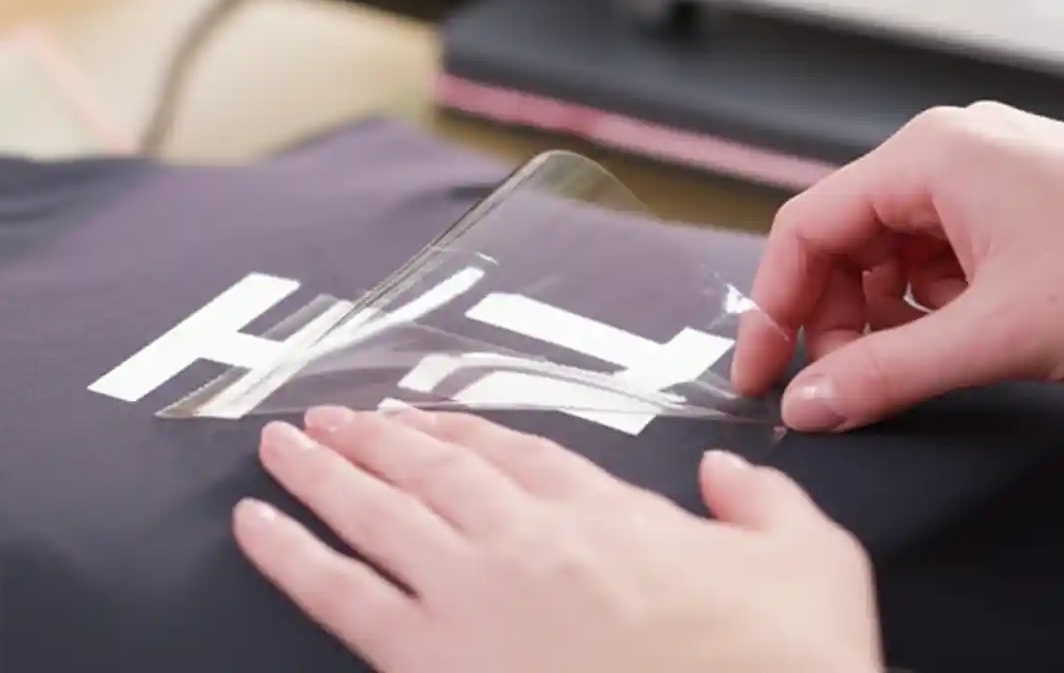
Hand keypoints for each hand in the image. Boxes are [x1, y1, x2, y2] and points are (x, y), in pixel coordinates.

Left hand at [233, 407, 881, 672]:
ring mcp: (474, 595)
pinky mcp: (433, 659)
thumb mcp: (809, 561)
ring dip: (319, 475)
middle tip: (326, 418)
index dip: (459, 432)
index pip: (515, 453)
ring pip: (375, 515)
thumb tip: (731, 480)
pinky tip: (255, 526)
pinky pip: (341, 595)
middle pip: (430, 470)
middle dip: (373, 440)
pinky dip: (291, 555)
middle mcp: (529, 539)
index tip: (423, 422)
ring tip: (277, 446)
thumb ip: (764, 506)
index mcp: (607, 513)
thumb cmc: (779, 663)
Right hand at [734, 101, 1063, 430]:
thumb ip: (888, 374)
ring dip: (877, 320)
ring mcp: (981, 181)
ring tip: (897, 368)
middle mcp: (946, 157)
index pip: (806, 228)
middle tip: (841, 387)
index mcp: (929, 158)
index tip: (763, 373)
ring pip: (886, 256)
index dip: (773, 307)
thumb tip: (810, 407)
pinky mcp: (1009, 211)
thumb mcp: (998, 334)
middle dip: (832, 320)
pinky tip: (943, 343)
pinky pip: (932, 262)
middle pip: (843, 242)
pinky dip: (922, 310)